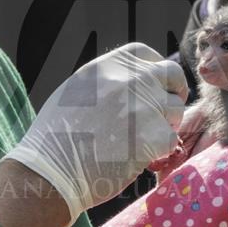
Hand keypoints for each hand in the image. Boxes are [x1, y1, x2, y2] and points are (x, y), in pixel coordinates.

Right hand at [4, 43, 186, 222]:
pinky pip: (171, 139)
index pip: (149, 55)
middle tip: (166, 113)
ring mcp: (144, 106)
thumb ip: (109, 81)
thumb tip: (135, 80)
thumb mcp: (77, 91)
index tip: (156, 87)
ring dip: (165, 125)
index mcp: (109, 66)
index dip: (156, 72)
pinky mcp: (154, 135)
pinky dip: (159, 151)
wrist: (51, 170)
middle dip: (174, 92)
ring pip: (176, 110)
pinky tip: (138, 157)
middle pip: (172, 75)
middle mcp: (130, 79)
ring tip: (140, 141)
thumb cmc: (57, 137)